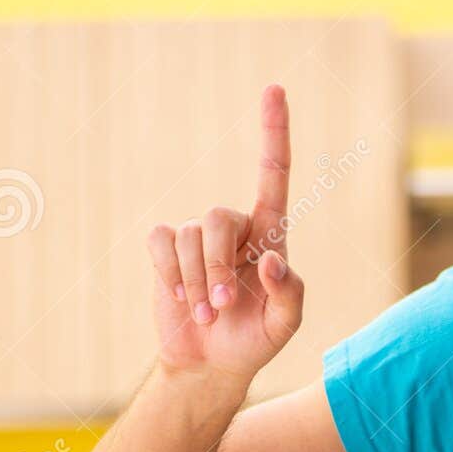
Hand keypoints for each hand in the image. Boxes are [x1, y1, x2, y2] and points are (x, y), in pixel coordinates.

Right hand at [146, 84, 304, 380]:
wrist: (210, 364)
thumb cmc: (254, 341)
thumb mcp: (284, 325)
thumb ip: (290, 293)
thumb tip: (271, 258)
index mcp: (271, 233)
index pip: (274, 173)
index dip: (274, 130)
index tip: (275, 88)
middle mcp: (236, 226)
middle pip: (218, 219)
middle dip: (215, 266)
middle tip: (219, 306)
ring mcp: (199, 236)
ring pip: (190, 236)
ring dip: (196, 281)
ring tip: (206, 311)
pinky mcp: (167, 249)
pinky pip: (162, 242)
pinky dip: (171, 275)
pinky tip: (181, 298)